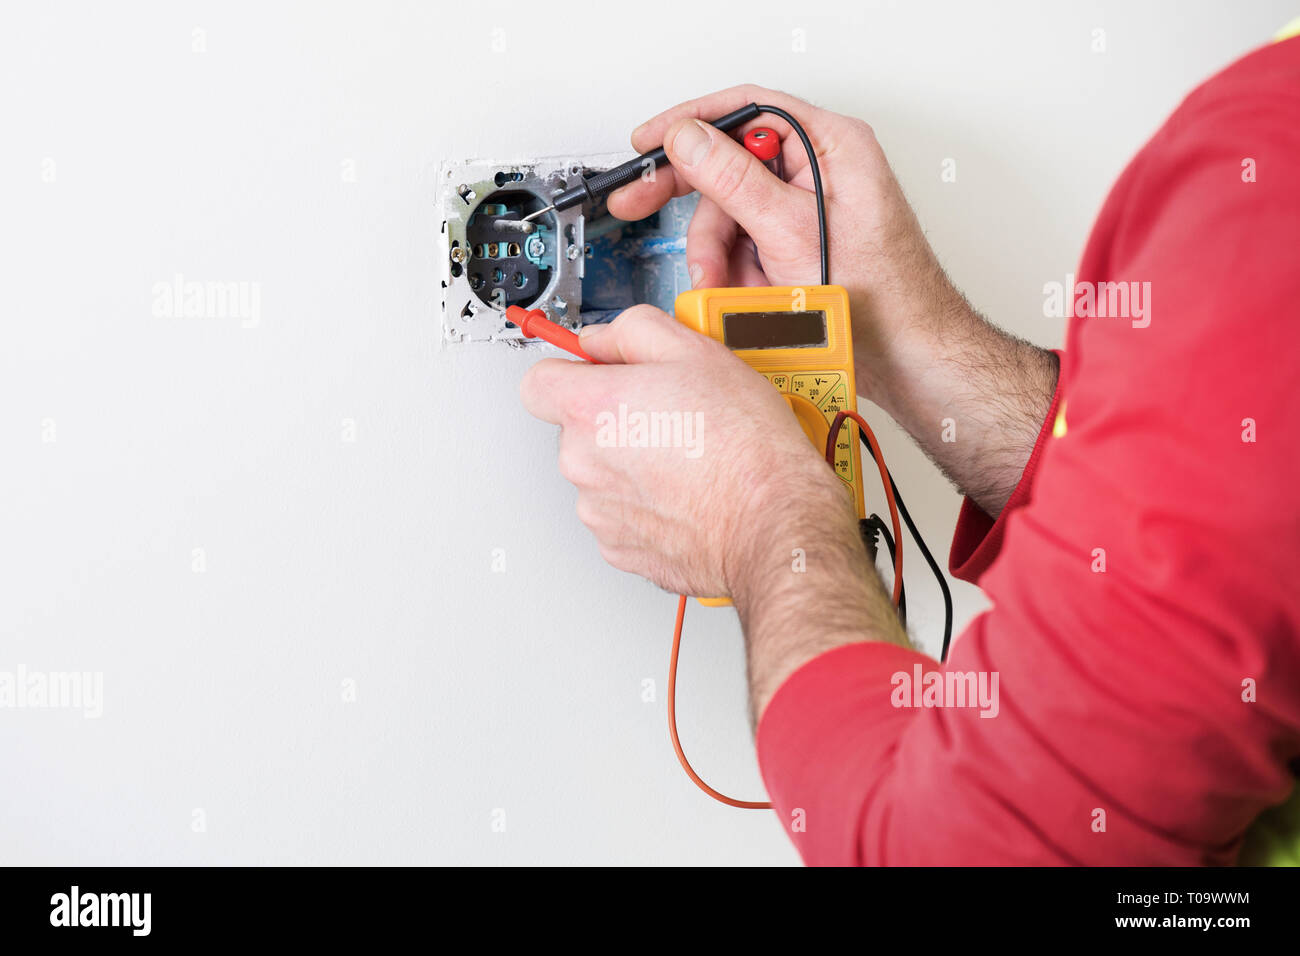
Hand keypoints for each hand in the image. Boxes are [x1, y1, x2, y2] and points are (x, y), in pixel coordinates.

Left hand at [518, 305, 848, 597]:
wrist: (770, 520)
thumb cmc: (742, 445)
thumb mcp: (697, 351)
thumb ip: (634, 330)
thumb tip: (605, 338)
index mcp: (592, 409)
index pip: (537, 383)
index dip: (570, 372)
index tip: (596, 372)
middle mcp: (583, 463)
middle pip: (575, 429)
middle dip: (612, 419)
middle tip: (666, 414)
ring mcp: (599, 511)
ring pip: (600, 474)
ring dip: (630, 464)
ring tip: (685, 457)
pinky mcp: (620, 547)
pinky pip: (620, 515)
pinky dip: (645, 504)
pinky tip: (686, 492)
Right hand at [607, 84, 969, 408]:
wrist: (904, 355)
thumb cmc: (880, 294)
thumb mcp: (791, 232)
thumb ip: (734, 180)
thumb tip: (689, 138)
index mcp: (830, 145)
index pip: (747, 110)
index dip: (690, 122)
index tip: (649, 142)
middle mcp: (819, 170)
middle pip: (731, 165)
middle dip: (693, 201)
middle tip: (639, 201)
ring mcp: (806, 210)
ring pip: (732, 215)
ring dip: (715, 253)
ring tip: (720, 285)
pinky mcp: (797, 244)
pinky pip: (746, 246)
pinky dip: (734, 272)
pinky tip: (740, 292)